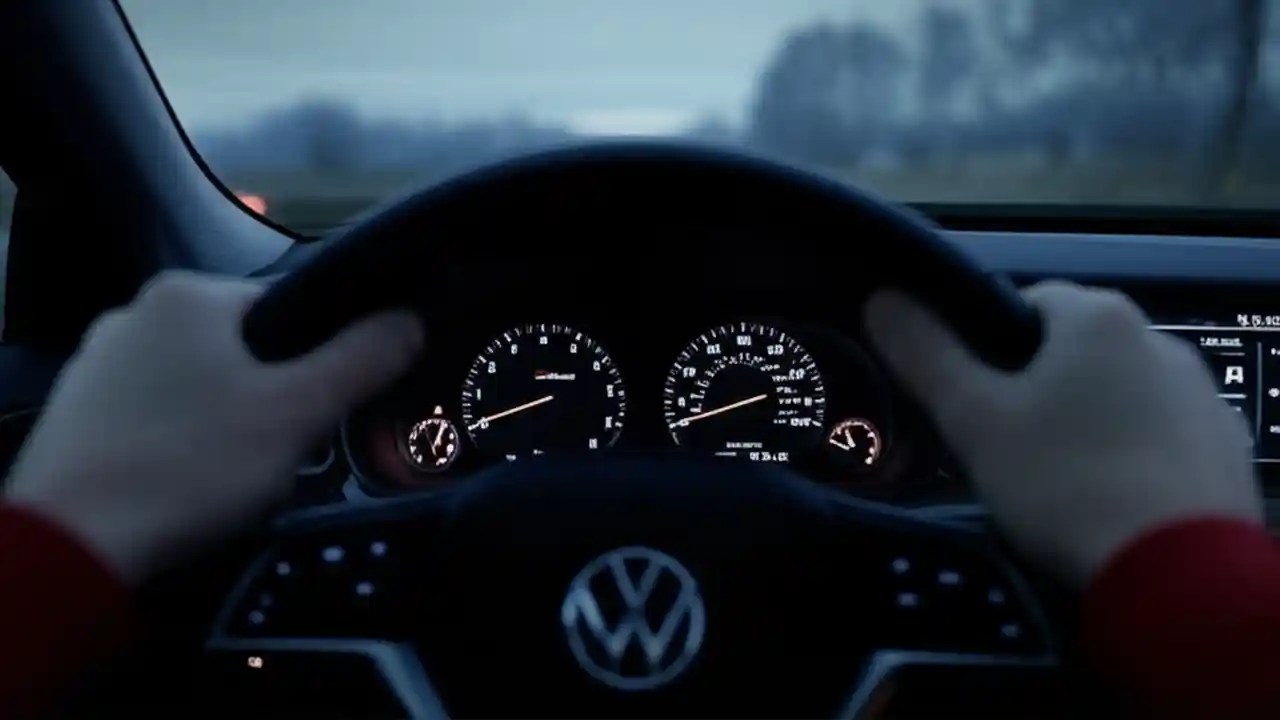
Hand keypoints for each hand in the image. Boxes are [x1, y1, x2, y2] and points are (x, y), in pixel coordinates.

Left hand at [4, 272, 422, 584]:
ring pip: (198, 386)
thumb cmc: (190, 467)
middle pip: (242, 350)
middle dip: (269, 398)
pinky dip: (179, 443)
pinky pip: (155, 416)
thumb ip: (361, 361)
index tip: (318, 413)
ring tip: (230, 475)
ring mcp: (96, 363)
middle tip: (280, 452)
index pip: (286, 309)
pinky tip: (184, 483)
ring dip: (225, 423)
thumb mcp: (297, 415)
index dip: (316, 362)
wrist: (72, 546)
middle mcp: (134, 312)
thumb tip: (409, 321)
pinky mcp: (74, 413)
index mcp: (189, 294)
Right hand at [865, 281, 1261, 586]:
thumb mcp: (975, 420)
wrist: (1175, 573)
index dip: (987, 351)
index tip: (974, 403)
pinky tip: (1107, 499)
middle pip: (1072, 351)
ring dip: (1084, 421)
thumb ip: (925, 355)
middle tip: (1005, 448)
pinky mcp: (1223, 445)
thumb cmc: (1062, 482)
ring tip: (1054, 482)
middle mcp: (1159, 338)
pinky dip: (1129, 454)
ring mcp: (1199, 393)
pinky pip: (1156, 435)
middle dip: (1037, 389)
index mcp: (1098, 316)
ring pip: (1115, 393)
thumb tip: (882, 299)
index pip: (1025, 304)